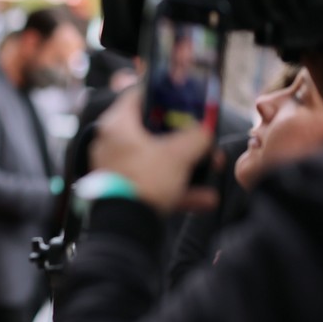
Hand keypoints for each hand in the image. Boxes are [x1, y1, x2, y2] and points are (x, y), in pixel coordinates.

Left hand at [89, 87, 215, 213]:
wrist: (126, 227)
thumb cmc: (144, 182)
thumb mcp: (179, 154)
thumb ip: (197, 138)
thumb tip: (205, 132)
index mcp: (116, 125)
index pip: (138, 96)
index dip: (162, 93)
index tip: (181, 98)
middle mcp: (112, 144)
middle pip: (152, 132)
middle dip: (183, 139)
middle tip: (202, 140)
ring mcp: (117, 169)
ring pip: (156, 161)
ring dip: (185, 167)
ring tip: (211, 170)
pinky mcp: (123, 191)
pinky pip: (154, 184)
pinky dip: (176, 189)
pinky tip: (204, 199)